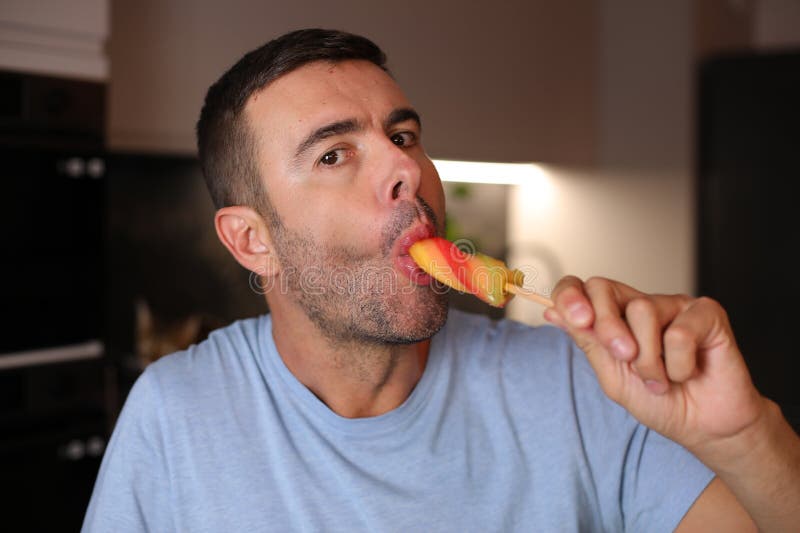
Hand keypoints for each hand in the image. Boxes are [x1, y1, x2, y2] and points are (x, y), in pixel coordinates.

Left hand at [544, 275, 767, 455]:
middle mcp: (641, 305)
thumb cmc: (661, 403)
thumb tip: (552, 311)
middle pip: (603, 288)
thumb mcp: (613, 376)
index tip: (576, 319)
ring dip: (649, 360)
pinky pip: (680, 332)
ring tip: (663, 380)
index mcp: (614, 317)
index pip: (581, 288)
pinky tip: (689, 372)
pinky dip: (680, 365)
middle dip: (606, 325)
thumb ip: (588, 341)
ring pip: (642, 311)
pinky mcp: (706, 313)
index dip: (571, 296)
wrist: (704, 428)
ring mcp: (673, 306)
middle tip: (624, 357)